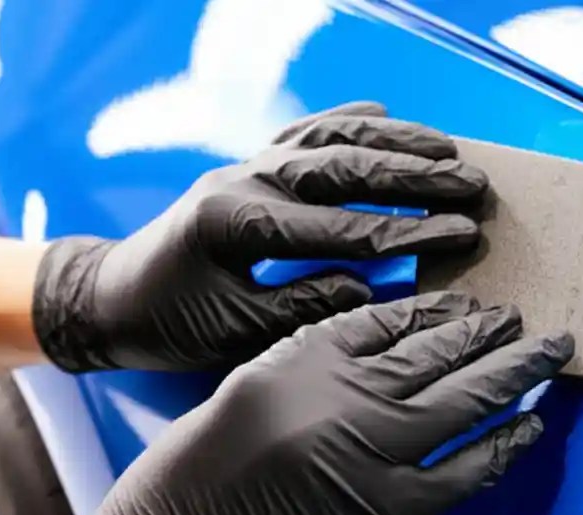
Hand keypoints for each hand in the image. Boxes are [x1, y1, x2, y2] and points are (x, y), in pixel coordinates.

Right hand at [25, 293, 574, 514]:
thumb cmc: (186, 482)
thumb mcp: (243, 391)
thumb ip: (310, 367)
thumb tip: (376, 360)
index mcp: (302, 357)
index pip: (390, 317)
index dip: (438, 309)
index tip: (466, 303)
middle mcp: (345, 396)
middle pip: (440, 351)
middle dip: (490, 330)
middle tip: (523, 317)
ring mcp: (374, 455)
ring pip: (468, 400)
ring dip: (517, 372)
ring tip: (550, 349)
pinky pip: (468, 472)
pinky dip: (507, 446)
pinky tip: (532, 425)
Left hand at [32, 101, 487, 371]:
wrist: (109, 297)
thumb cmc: (168, 324)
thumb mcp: (234, 332)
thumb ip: (303, 308)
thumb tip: (371, 289)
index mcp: (240, 225)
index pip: (345, 229)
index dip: (409, 233)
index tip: (462, 235)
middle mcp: (244, 180)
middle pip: (346, 169)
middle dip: (416, 177)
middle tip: (473, 185)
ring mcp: (245, 165)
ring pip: (330, 140)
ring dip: (394, 141)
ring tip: (450, 148)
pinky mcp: (245, 164)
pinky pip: (302, 131)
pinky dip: (345, 119)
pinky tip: (385, 113)